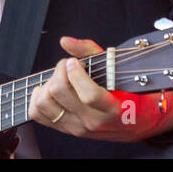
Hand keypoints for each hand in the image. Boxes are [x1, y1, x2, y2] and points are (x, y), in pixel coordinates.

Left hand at [27, 37, 172, 142]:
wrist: (135, 124)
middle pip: (59, 92)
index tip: (75, 62)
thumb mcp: (118, 71)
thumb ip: (91, 52)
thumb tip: (65, 42)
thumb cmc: (129, 95)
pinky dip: (37, 98)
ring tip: (60, 79)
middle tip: (69, 66)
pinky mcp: (66, 129)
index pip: (89, 95)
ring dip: (47, 84)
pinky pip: (37, 114)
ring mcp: (77, 128)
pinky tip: (49, 90)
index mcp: (111, 108)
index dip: (76, 74)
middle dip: (60, 70)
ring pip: (44, 103)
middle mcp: (92, 121)